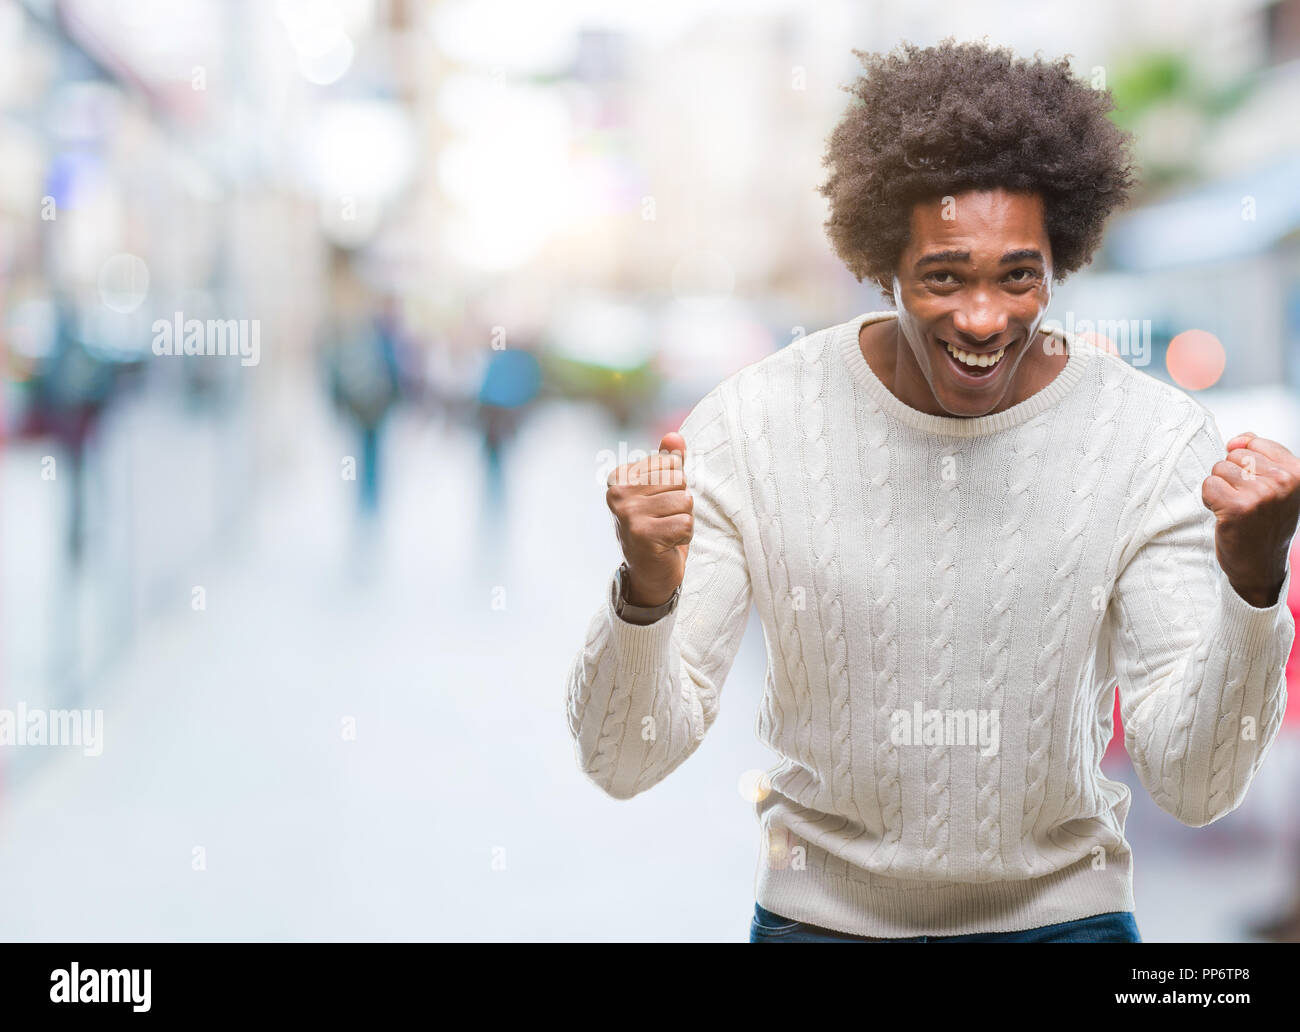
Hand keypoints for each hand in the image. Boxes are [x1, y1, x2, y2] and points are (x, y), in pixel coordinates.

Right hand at [606, 432, 691, 606]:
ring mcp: (629, 514)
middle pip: (679, 480)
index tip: (658, 504)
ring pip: (685, 501)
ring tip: (666, 532)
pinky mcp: (643, 535)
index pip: (671, 462)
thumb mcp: (661, 491)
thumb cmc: (657, 526)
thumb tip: (675, 436)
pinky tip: (668, 544)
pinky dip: (684, 536)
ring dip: (683, 519)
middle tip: (663, 520)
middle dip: (680, 502)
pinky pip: (686, 523)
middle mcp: (618, 493)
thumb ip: (667, 462)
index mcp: (620, 477)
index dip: (675, 485)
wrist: (649, 573)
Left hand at [1202, 431, 1299, 606]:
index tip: (1256, 487)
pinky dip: (1210, 499)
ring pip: (1219, 469)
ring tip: (1236, 509)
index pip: (1254, 444)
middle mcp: (1284, 481)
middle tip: (1245, 502)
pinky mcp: (1237, 508)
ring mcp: (1261, 494)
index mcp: (1298, 472)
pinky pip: (1208, 484)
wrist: (1260, 566)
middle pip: (1234, 455)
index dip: (1246, 465)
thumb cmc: (1264, 522)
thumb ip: (1259, 454)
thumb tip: (1236, 440)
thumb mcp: (1275, 485)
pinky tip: (1224, 514)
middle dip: (1232, 477)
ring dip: (1221, 489)